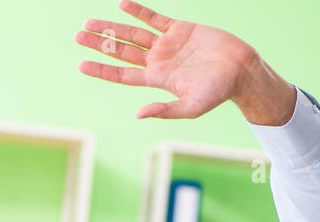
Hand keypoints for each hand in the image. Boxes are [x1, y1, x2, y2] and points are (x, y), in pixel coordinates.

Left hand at [76, 1, 294, 124]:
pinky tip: (122, 5)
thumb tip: (138, 113)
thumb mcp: (190, 107)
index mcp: (157, 79)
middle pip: (121, 51)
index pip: (122, 74)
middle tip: (77, 36)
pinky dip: (138, 11)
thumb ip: (164, 110)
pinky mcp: (180, 28)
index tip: (81, 64)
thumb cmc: (218, 92)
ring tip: (89, 22)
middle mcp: (158, 61)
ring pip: (132, 33)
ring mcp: (167, 44)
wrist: (241, 70)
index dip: (101, 69)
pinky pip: (154, 18)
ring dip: (112, 27)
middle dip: (99, 44)